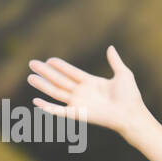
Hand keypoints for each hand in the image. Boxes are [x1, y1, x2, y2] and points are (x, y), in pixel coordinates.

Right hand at [28, 45, 145, 136]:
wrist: (131, 114)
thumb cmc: (130, 96)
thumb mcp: (123, 74)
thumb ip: (115, 61)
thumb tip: (111, 47)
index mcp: (91, 83)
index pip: (71, 73)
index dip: (60, 66)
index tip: (49, 59)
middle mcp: (82, 93)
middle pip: (60, 80)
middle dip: (46, 72)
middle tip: (32, 64)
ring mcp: (79, 103)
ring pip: (56, 92)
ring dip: (43, 85)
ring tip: (30, 77)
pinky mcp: (78, 114)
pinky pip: (59, 111)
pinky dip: (47, 107)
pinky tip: (36, 101)